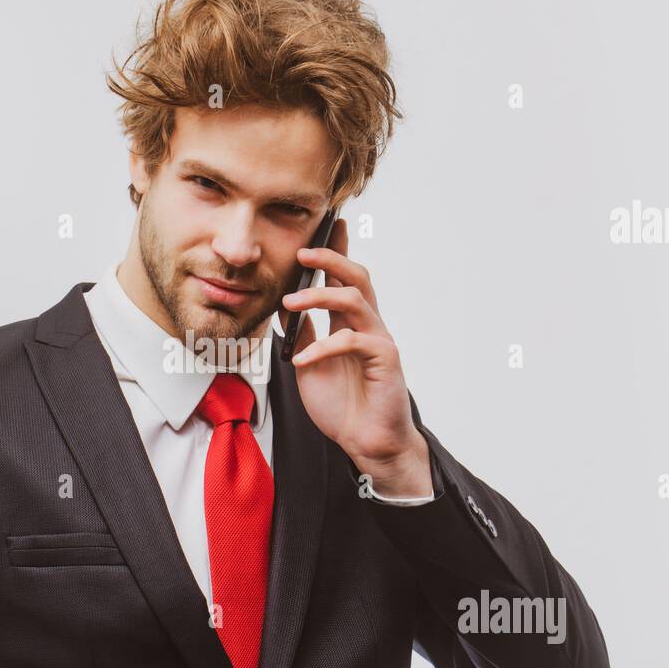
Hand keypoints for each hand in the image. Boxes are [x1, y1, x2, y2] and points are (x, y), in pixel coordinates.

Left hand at [279, 217, 431, 496]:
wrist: (367, 443)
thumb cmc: (342, 407)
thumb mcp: (309, 365)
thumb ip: (302, 336)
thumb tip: (284, 309)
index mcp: (350, 324)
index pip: (344, 278)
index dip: (336, 250)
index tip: (327, 224)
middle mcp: (367, 325)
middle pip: (356, 277)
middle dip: (330, 258)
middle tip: (302, 253)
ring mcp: (378, 340)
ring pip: (354, 300)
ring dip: (320, 296)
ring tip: (289, 303)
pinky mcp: (385, 360)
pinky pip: (353, 341)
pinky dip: (323, 346)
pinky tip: (300, 359)